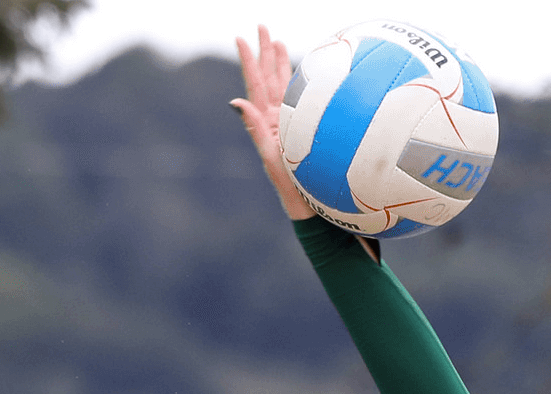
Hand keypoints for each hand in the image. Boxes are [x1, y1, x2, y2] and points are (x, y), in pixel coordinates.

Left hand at [232, 25, 313, 219]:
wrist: (314, 208)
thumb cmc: (293, 188)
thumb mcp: (271, 157)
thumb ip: (255, 129)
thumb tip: (236, 101)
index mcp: (266, 123)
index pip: (256, 85)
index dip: (248, 61)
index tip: (241, 37)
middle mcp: (276, 120)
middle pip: (269, 79)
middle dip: (266, 53)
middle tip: (262, 27)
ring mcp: (290, 125)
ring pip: (284, 86)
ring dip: (280, 64)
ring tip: (277, 42)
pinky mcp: (305, 132)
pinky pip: (301, 100)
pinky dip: (300, 83)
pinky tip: (301, 72)